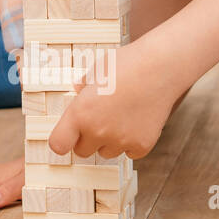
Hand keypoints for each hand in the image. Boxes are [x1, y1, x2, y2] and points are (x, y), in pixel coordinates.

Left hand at [47, 38, 179, 161]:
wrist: (160, 68)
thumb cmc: (126, 65)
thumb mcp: (95, 72)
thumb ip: (82, 87)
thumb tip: (77, 90)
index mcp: (80, 113)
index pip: (58, 145)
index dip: (61, 140)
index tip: (66, 135)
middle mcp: (98, 131)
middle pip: (82, 151)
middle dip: (85, 139)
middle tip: (97, 120)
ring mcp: (121, 140)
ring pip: (106, 153)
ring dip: (108, 141)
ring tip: (119, 117)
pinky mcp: (142, 145)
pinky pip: (129, 152)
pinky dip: (131, 142)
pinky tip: (135, 121)